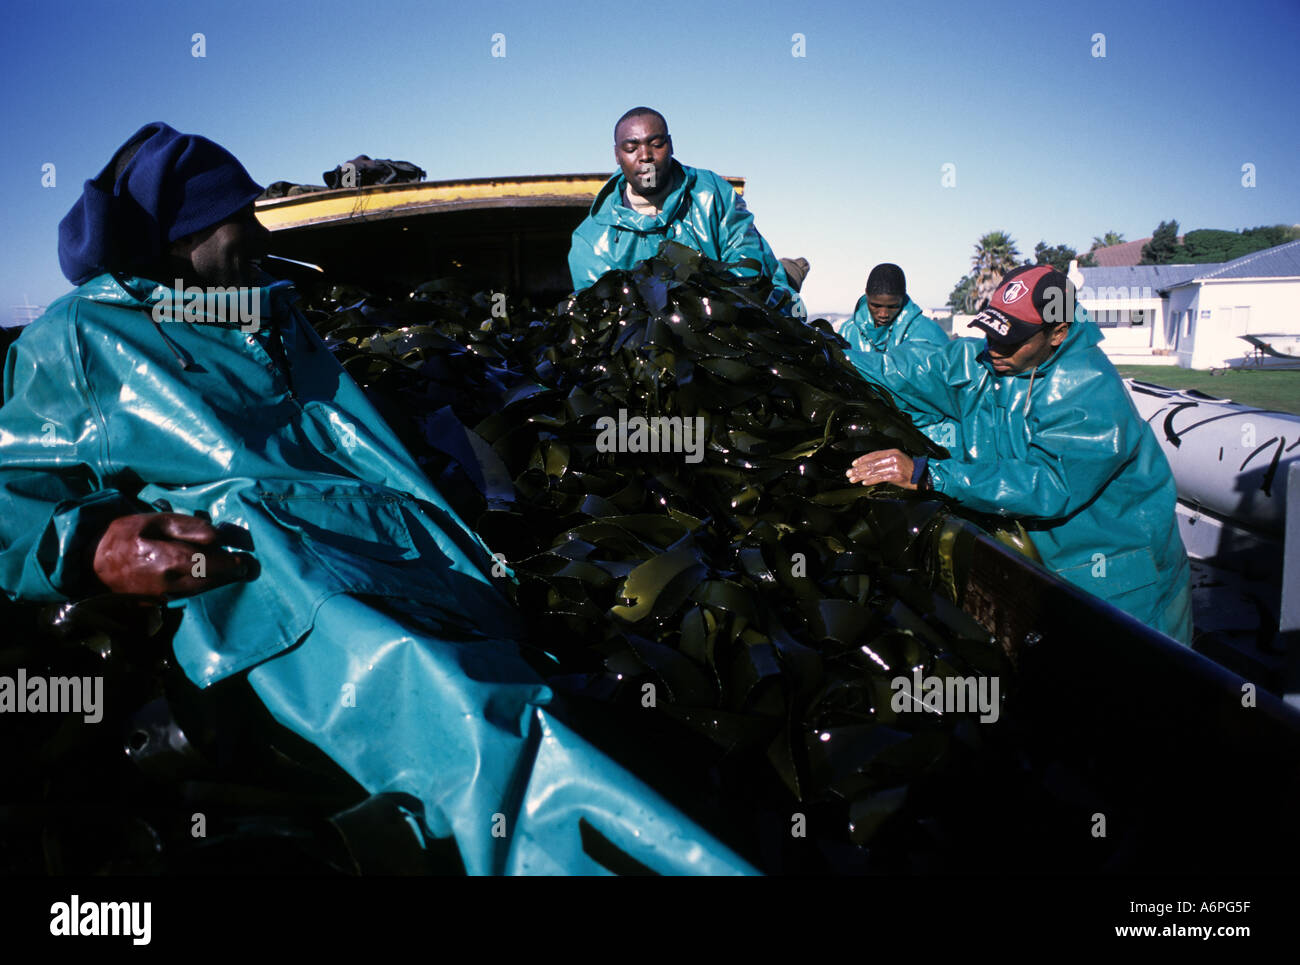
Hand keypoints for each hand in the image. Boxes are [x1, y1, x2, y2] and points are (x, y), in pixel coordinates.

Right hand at [91, 513, 252, 597]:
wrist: (89, 562)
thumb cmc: (124, 535)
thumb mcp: (154, 521)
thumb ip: (187, 527)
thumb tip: (217, 537)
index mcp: (168, 561)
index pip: (212, 564)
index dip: (233, 564)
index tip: (248, 561)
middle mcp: (169, 585)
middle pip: (211, 581)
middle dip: (231, 574)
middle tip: (248, 567)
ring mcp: (163, 598)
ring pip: (202, 591)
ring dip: (219, 582)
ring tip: (233, 571)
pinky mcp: (158, 605)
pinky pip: (188, 596)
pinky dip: (202, 587)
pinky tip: (209, 578)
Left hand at [846, 449, 917, 489]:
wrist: (922, 476)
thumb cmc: (908, 469)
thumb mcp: (897, 460)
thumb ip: (884, 461)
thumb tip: (868, 466)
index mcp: (892, 452)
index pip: (873, 454)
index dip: (862, 459)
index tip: (853, 464)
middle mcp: (893, 457)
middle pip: (871, 463)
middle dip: (858, 469)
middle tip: (849, 473)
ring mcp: (894, 466)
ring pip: (874, 471)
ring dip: (861, 476)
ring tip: (853, 479)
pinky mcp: (896, 475)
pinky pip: (880, 478)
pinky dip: (870, 480)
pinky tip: (864, 482)